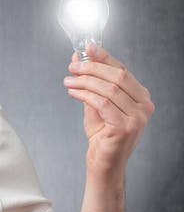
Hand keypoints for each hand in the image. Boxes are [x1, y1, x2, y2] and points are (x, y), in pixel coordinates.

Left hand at [63, 43, 153, 179]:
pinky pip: (102, 103)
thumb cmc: (102, 134)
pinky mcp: (126, 128)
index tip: (87, 47)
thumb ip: (91, 80)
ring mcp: (138, 118)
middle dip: (91, 68)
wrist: (103, 164)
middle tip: (72, 67)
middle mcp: (144, 106)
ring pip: (108, 89)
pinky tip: (73, 93)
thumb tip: (78, 55)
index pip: (122, 69)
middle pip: (116, 76)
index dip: (104, 56)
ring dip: (84, 81)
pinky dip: (84, 95)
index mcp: (141, 97)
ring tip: (68, 81)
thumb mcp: (96, 102)